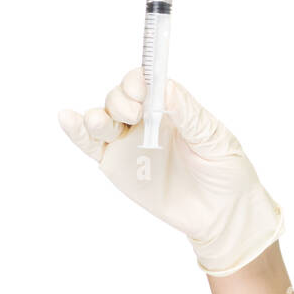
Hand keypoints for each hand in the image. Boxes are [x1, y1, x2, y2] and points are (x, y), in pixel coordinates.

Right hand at [58, 67, 283, 274]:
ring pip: (101, 118)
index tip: (143, 90)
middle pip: (119, 97)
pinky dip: (76, 131)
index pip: (145, 82)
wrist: (222, 213)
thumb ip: (189, 115)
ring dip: (98, 115)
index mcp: (171, 107)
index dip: (138, 80)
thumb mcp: (214, 139)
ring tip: (104, 122)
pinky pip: (90, 145)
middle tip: (136, 113)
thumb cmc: (226, 170)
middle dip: (121, 99)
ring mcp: (128, 142)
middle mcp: (146, 119)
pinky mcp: (115, 165)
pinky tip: (67, 118)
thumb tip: (166, 87)